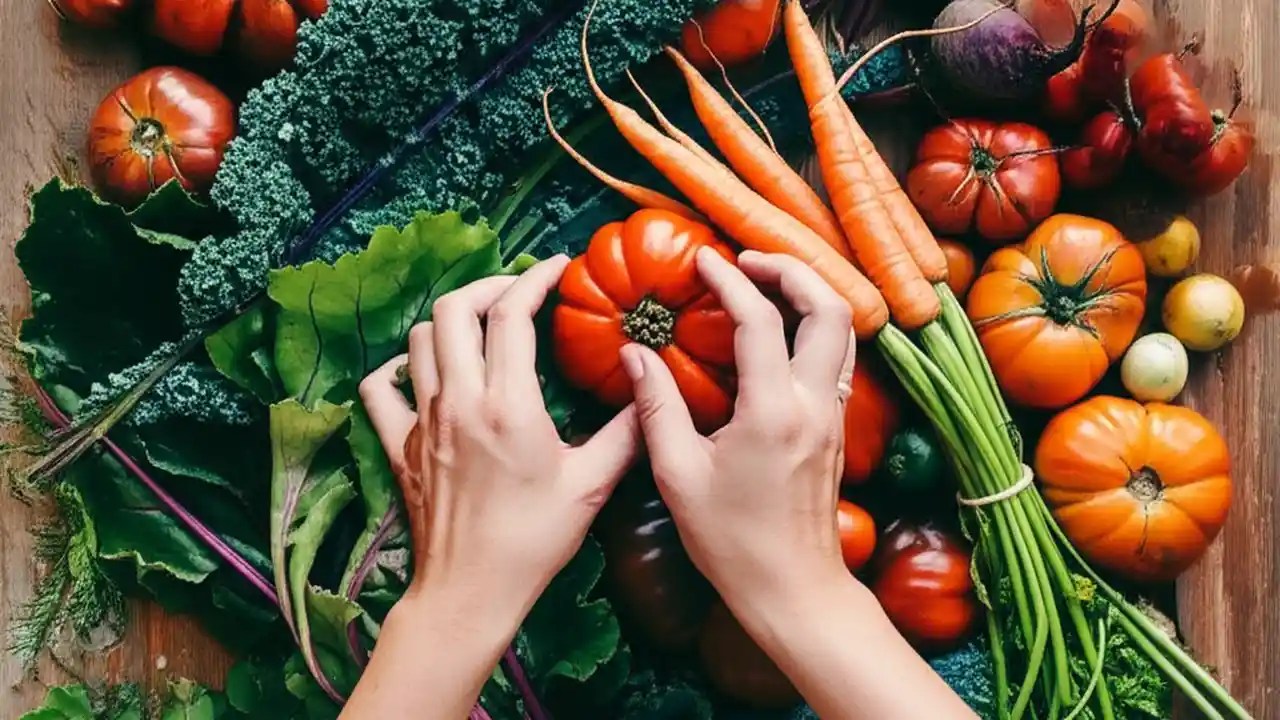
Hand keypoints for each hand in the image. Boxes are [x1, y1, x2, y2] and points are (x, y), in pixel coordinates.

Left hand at [359, 256, 638, 621]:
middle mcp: (457, 401)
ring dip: (450, 321)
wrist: (469, 591)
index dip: (534, 279)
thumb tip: (651, 390)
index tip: (558, 267)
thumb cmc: (532, 542)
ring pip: (417, 340)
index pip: (511, 314)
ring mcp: (421, 422)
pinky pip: (380, 390)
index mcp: (507, 405)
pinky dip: (396, 369)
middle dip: (487, 286)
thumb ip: (627, 433)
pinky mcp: (399, 446)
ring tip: (481, 325)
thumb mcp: (592, 486)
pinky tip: (422, 373)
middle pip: (453, 310)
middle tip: (518, 291)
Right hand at [619, 248, 855, 618]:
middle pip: (829, 308)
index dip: (730, 280)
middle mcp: (815, 405)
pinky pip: (838, 359)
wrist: (793, 589)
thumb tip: (635, 354)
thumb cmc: (730, 541)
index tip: (703, 261)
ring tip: (767, 285)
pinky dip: (814, 329)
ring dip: (811, 296)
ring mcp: (835, 416)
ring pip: (844, 331)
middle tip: (748, 261)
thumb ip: (657, 407)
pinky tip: (780, 335)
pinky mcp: (839, 429)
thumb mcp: (677, 474)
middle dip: (792, 270)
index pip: (760, 320)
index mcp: (773, 412)